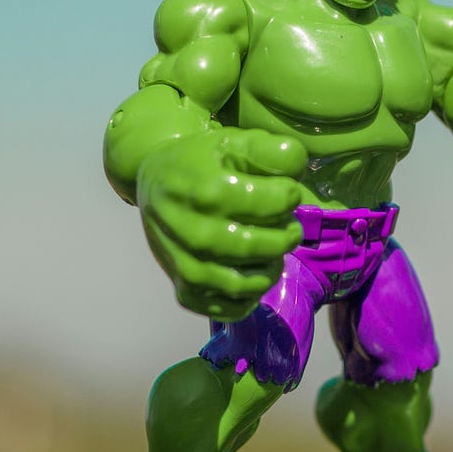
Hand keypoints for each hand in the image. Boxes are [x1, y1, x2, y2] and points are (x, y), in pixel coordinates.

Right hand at [136, 129, 307, 318]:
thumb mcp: (232, 142)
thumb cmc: (200, 162)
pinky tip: (251, 273)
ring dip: (272, 267)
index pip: (275, 203)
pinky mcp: (185, 291)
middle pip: (265, 247)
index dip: (290, 196)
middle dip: (287, 235)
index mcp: (208, 192)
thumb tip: (298, 165)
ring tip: (271, 248)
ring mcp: (187, 266)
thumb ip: (270, 151)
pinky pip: (230, 309)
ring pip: (250, 283)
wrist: (154, 182)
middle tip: (287, 225)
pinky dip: (250, 297)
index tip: (287, 192)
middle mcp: (195, 234)